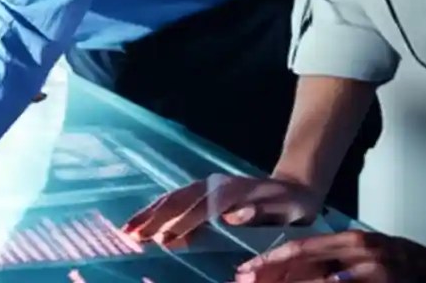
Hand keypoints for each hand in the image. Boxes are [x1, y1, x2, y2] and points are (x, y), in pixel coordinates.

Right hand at [124, 175, 323, 243]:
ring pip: (172, 199)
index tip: (161, 239)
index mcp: (230, 192)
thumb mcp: (287, 209)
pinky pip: (177, 201)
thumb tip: (228, 216)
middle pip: (177, 200)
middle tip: (131, 234)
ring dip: (150, 214)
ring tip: (129, 229)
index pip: (198, 208)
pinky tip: (146, 223)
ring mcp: (207, 188)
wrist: (296, 187)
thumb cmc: (293, 205)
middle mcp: (213, 186)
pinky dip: (158, 211)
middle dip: (153, 218)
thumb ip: (259, 212)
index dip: (179, 224)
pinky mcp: (205, 194)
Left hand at [235, 231, 425, 282]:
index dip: (272, 258)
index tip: (248, 268)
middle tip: (248, 282)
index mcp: (349, 239)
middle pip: (307, 268)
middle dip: (275, 277)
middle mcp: (360, 255)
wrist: (425, 265)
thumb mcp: (355, 247)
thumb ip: (324, 253)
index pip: (302, 248)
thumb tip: (283, 265)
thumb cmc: (385, 255)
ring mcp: (372, 275)